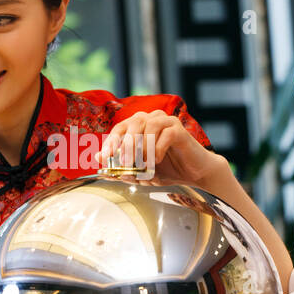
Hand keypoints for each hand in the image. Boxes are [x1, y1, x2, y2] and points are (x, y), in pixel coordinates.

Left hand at [99, 110, 225, 184]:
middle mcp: (152, 119)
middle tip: (126, 163)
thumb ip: (120, 167)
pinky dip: (158, 149)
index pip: (120, 128)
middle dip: (127, 145)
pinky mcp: (179, 129)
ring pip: (149, 126)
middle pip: (134, 122)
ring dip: (144, 148)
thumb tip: (99, 161)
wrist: (194, 174)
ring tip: (145, 164)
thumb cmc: (167, 170)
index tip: (106, 157)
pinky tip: (158, 161)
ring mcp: (167, 122)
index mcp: (139, 126)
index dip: (111, 142)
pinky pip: (166, 134)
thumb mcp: (140, 172)